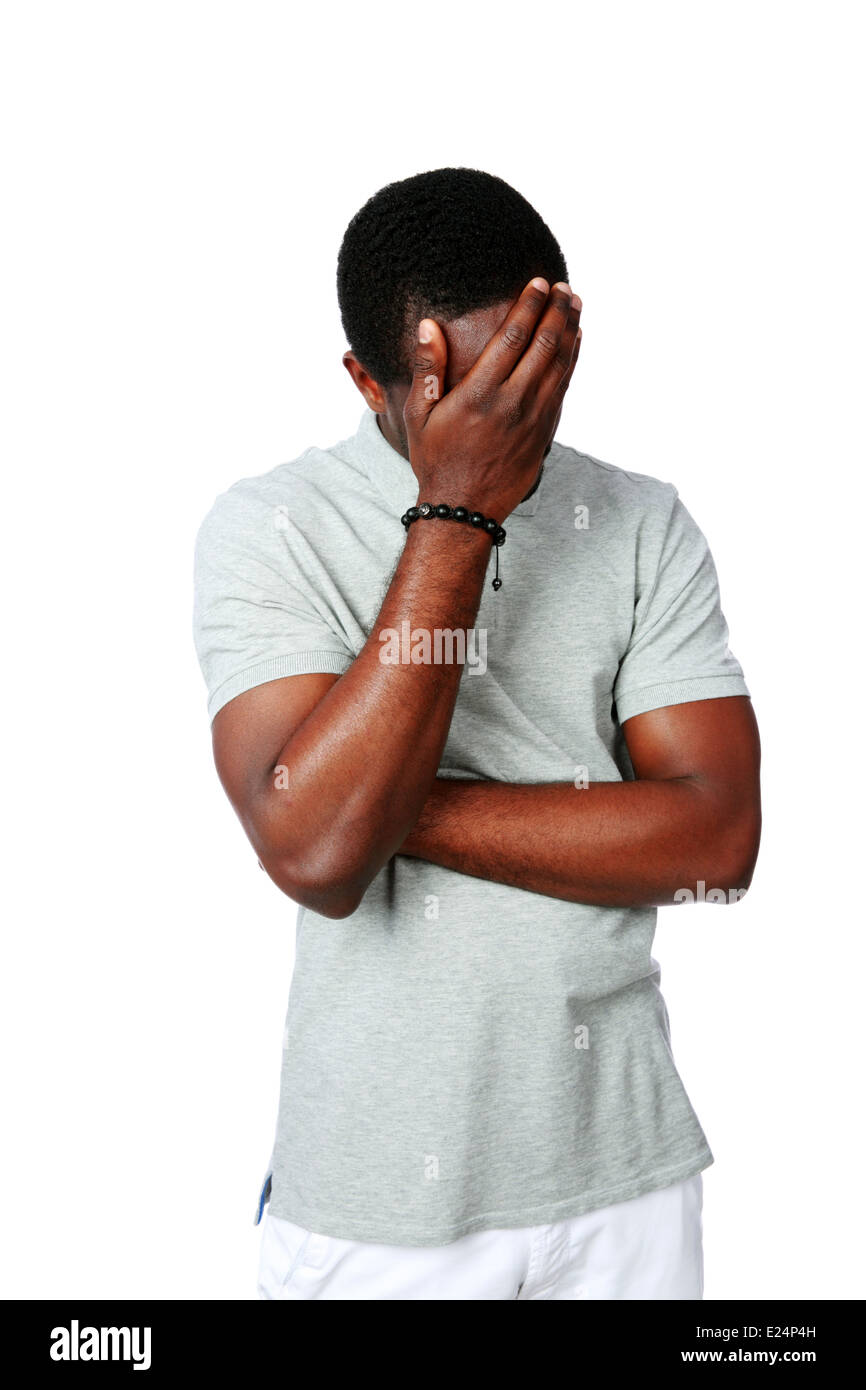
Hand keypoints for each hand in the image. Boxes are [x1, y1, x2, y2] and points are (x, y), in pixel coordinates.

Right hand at [403, 277, 581, 521]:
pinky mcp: (545, 433)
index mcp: (479, 395)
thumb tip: (428, 326)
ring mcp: (534, 419)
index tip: (537, 282)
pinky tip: (575, 342)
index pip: (513, 338)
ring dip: (570, 331)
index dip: (528, 306)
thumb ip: (426, 369)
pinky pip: (564, 387)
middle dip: (556, 311)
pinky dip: (572, 360)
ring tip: (573, 304)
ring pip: (561, 364)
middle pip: (544, 345)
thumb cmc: (436, 459)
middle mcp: (512, 404)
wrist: (465, 510)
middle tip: (563, 287)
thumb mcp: (418, 416)